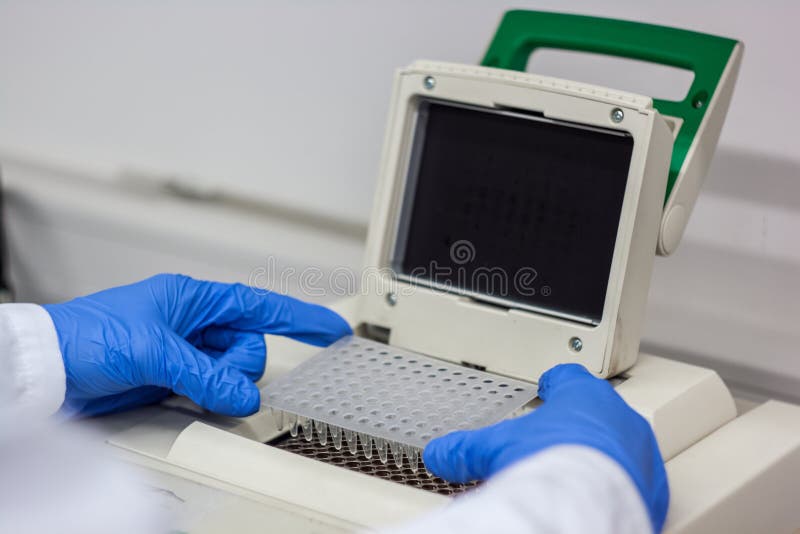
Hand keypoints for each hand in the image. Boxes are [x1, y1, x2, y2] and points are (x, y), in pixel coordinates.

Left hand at [44, 274, 350, 416]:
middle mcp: (194, 324)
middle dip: (237, 366)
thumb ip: (204, 374)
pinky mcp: (175, 379)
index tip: (333, 330)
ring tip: (186, 387)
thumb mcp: (152, 348)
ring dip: (221, 386)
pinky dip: (211, 398)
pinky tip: (192, 397)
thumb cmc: (88, 335)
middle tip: (205, 375)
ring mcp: (186, 353)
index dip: (300, 317)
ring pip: (233, 372)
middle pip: (249, 346)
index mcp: (194, 299)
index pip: (260, 305)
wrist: (48, 368)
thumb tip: (242, 396)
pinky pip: (213, 390)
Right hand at [423, 364, 667, 531]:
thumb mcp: (495, 450)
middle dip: (579, 423)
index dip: (557, 382)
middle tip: (560, 437)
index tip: (551, 385)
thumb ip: (466, 449)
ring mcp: (642, 454)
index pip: (571, 376)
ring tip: (578, 473)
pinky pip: (636, 481)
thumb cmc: (551, 465)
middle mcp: (620, 418)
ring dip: (603, 454)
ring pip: (623, 444)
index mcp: (584, 395)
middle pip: (600, 411)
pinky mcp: (652, 490)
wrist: (585, 510)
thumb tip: (440, 453)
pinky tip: (596, 499)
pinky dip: (617, 487)